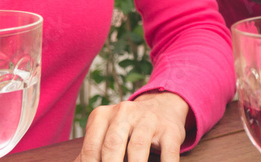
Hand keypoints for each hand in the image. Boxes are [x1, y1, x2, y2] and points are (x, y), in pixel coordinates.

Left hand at [76, 91, 190, 161]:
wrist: (162, 107)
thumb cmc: (126, 129)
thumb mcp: (105, 133)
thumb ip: (90, 154)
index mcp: (102, 116)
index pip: (91, 149)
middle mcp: (124, 112)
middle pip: (112, 146)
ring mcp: (148, 119)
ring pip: (137, 147)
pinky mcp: (170, 129)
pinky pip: (168, 153)